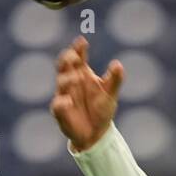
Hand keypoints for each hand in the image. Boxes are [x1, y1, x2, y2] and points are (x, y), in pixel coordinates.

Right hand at [51, 36, 123, 152]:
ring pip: (60, 83)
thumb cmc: (101, 109)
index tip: (82, 42)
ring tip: (76, 78)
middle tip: (75, 56)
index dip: (78, 48)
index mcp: (82, 74)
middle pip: (64, 66)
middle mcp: (70, 82)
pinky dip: (62, 102)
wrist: (97, 133)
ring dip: (67, 79)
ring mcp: (64, 96)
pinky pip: (58, 105)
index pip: (77, 57)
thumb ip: (115, 79)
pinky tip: (68, 101)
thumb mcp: (110, 94)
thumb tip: (118, 64)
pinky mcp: (60, 112)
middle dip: (67, 59)